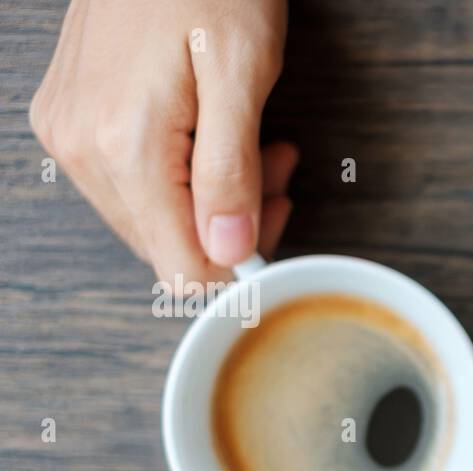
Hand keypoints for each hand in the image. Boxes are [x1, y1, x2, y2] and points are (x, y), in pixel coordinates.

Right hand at [29, 0, 293, 281]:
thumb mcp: (242, 74)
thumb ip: (232, 172)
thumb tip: (230, 252)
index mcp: (123, 146)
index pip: (183, 267)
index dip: (241, 260)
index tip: (276, 212)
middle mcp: (82, 148)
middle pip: (165, 247)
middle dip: (232, 224)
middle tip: (275, 168)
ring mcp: (69, 133)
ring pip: (151, 218)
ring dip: (211, 199)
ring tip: (254, 146)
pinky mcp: (70, 118)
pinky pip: (131, 182)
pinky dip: (181, 174)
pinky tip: (213, 135)